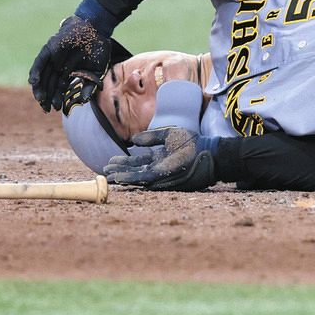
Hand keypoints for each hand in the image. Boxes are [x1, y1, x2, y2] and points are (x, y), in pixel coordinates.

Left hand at [28, 16, 111, 112]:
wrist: (97, 29)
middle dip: (47, 97)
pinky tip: (34, 82)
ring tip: (41, 100)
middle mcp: (58, 66)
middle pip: (48, 84)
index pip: (59, 88)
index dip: (56, 99)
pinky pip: (39, 62)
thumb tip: (83, 101)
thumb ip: (90, 86)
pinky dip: (36, 72)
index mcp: (68, 72)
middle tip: (46, 109)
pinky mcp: (49, 49)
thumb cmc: (98, 49)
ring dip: (39, 88)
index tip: (55, 109)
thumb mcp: (96, 71)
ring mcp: (53, 58)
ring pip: (42, 75)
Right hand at [103, 128, 219, 190]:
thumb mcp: (169, 135)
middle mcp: (158, 168)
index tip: (111, 162)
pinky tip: (119, 178)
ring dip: (122, 177)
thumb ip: (152, 137)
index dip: (124, 163)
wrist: (209, 151)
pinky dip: (130, 178)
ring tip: (108, 176)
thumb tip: (134, 140)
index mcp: (159, 159)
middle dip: (119, 171)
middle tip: (105, 170)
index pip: (137, 163)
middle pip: (134, 171)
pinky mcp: (162, 176)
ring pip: (136, 177)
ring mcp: (160, 173)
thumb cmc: (194, 143)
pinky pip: (143, 179)